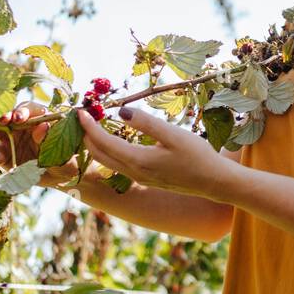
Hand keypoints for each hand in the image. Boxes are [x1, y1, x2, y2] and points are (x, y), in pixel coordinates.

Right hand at [0, 101, 77, 189]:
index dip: (24, 111)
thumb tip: (42, 126)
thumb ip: (53, 141)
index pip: (32, 110)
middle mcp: (25, 126)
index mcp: (42, 120)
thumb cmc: (66, 161)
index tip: (19, 118)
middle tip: (3, 119)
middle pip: (12, 114)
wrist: (58, 178)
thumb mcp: (64, 153)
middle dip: (5, 114)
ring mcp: (13, 139)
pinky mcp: (6, 154)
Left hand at [75, 104, 228, 197]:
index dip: (89, 126)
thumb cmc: (197, 156)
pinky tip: (111, 140)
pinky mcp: (145, 178)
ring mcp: (138, 178)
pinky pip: (116, 165)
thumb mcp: (173, 135)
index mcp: (138, 160)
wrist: (213, 182)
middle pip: (98, 155)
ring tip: (91, 126)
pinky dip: (107, 151)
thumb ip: (147, 123)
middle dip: (86, 136)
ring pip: (106, 162)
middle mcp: (134, 172)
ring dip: (95, 144)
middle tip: (82, 116)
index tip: (80, 111)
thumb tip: (121, 111)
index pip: (104, 142)